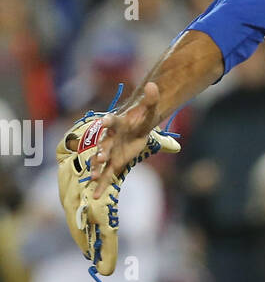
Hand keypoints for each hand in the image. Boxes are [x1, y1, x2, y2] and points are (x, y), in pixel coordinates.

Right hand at [91, 82, 161, 198]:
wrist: (136, 129)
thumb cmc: (141, 119)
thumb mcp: (149, 110)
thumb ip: (151, 99)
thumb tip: (154, 85)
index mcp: (117, 124)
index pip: (111, 122)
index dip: (108, 121)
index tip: (104, 122)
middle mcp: (110, 138)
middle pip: (104, 145)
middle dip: (100, 151)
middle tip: (99, 157)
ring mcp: (110, 152)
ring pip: (102, 161)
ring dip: (97, 167)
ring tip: (93, 176)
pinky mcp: (113, 163)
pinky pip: (107, 175)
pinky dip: (102, 185)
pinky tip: (97, 196)